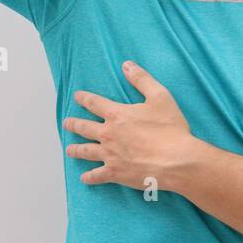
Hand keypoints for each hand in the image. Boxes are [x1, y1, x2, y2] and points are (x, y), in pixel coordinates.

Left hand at [63, 60, 201, 193]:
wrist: (176, 160)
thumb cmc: (170, 129)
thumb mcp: (160, 97)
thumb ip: (142, 79)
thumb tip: (127, 65)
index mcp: (117, 115)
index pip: (94, 103)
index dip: (84, 98)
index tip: (76, 96)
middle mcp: (108, 134)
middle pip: (84, 128)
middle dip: (74, 124)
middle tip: (66, 123)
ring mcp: (110, 155)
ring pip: (86, 151)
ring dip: (76, 150)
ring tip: (69, 150)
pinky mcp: (115, 173)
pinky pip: (97, 175)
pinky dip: (89, 177)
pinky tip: (84, 178)